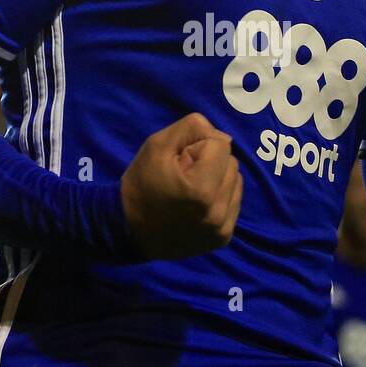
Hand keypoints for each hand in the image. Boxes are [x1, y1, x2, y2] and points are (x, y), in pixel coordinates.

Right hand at [120, 111, 242, 259]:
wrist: (129, 233)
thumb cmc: (140, 185)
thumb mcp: (157, 144)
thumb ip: (192, 128)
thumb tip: (221, 135)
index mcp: (201, 190)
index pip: (221, 144)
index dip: (198, 147)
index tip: (179, 161)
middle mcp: (217, 212)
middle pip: (232, 163)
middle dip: (210, 162)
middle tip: (184, 175)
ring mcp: (222, 228)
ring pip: (236, 182)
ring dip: (218, 178)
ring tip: (192, 189)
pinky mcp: (223, 238)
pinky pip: (234, 203)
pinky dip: (220, 197)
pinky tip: (200, 203)